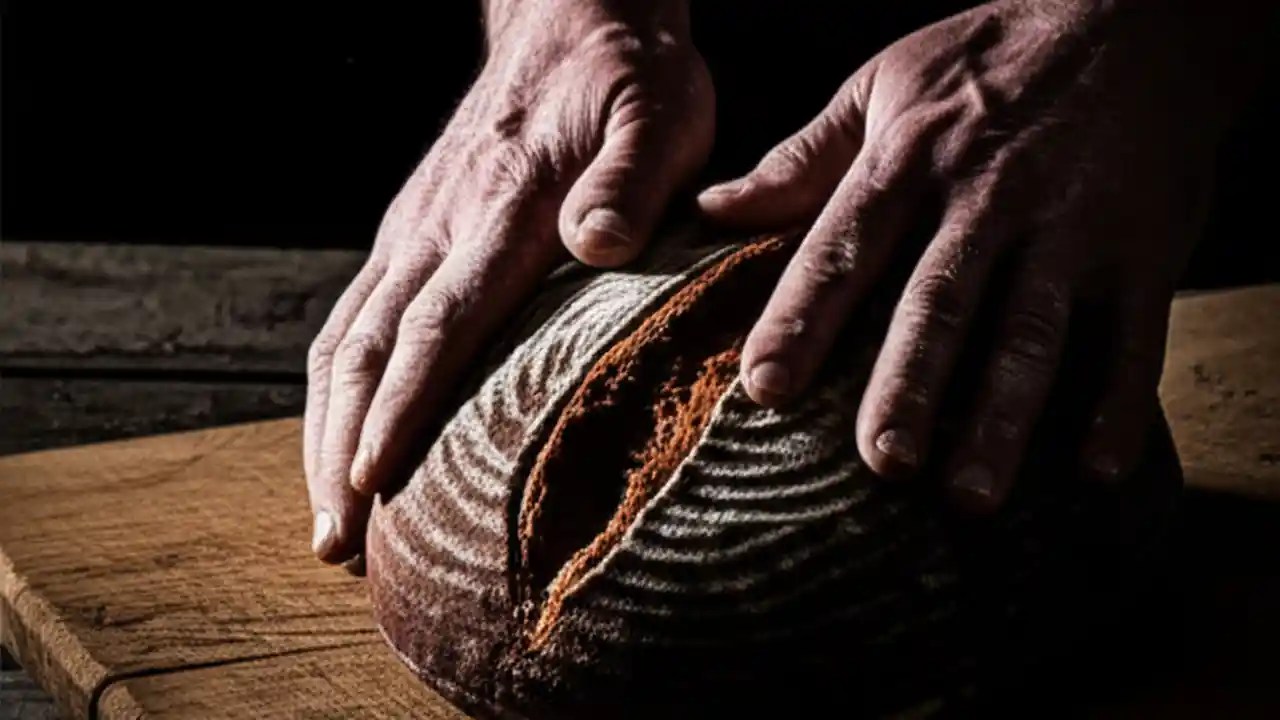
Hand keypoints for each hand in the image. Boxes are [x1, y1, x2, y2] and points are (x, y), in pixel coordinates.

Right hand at [306, 0, 711, 562]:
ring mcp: (415, 226)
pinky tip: (340, 436)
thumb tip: (599, 243)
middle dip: (342, 445)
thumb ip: (632, 180)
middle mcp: (439, 223)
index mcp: (502, 207)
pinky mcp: (410, 229)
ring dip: (325, 428)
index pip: (439, 322)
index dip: (403, 407)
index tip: (371, 482)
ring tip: (326, 515)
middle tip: (334, 538)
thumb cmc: (627, 79)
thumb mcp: (659, 115)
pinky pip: (355, 315)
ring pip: (347, 337)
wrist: (571, 16)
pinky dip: (339, 387)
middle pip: (371, 346)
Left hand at [699, 0, 1232, 511]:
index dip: (802, 318)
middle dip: (908, 384)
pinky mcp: (1142, 248)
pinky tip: (1097, 469)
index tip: (765, 387)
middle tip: (880, 462)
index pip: (843, 249)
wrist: (1136, 17)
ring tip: (971, 494)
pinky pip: (1132, 335)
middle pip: (940, 303)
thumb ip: (802, 158)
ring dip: (1002, 416)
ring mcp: (1069, 227)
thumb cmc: (989, 58)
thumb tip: (714, 209)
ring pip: (1031, 331)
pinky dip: (1120, 403)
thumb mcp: (885, 83)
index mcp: (910, 161)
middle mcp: (987, 200)